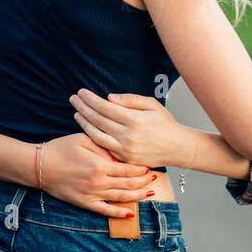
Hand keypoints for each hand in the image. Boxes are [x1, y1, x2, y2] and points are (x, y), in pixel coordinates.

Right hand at [39, 133, 155, 218]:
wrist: (40, 166)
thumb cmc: (61, 149)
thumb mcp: (84, 140)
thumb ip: (104, 147)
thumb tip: (120, 153)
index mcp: (100, 165)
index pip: (127, 168)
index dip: (140, 168)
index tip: (150, 165)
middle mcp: (98, 182)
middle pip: (128, 184)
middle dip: (143, 181)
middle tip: (155, 178)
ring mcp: (92, 194)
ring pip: (120, 198)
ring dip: (136, 195)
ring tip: (149, 192)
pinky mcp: (85, 203)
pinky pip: (105, 210)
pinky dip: (119, 212)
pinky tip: (130, 212)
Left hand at [69, 89, 189, 168]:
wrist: (177, 148)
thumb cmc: (165, 123)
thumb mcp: (152, 105)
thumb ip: (130, 100)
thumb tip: (109, 98)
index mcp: (134, 120)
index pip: (105, 107)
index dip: (91, 99)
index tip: (81, 92)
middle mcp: (128, 136)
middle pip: (98, 120)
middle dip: (83, 108)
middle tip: (73, 99)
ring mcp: (125, 149)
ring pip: (97, 135)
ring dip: (84, 123)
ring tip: (76, 113)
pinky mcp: (124, 159)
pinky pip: (103, 147)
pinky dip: (93, 137)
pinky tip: (87, 128)